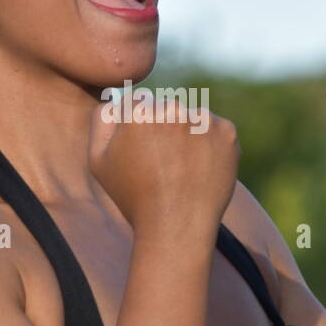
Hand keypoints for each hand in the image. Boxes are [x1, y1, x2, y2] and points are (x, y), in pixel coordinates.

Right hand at [88, 98, 239, 234]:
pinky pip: (214, 129)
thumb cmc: (133, 197)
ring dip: (188, 134)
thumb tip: (116, 96)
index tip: (144, 153)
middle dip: (164, 129)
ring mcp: (203, 119)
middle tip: (163, 165)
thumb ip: (102, 119)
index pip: (137, 103)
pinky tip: (199, 169)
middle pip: (165, 108)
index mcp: (139, 112)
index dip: (138, 130)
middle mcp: (172, 109)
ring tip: (182, 170)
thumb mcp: (98, 160)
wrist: (177, 228)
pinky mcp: (227, 132)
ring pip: (191, 118)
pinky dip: (210, 144)